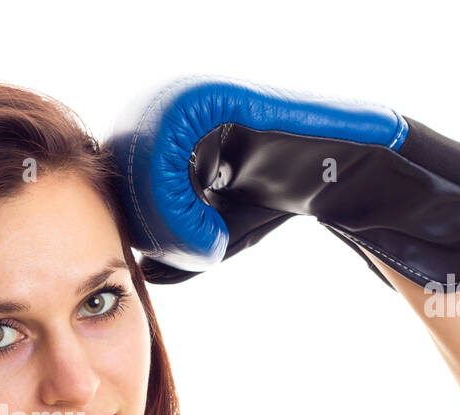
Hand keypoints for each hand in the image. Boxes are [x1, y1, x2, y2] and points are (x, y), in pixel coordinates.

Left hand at [104, 74, 459, 288]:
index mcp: (160, 132)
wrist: (337, 167)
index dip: (139, 224)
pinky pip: (170, 151)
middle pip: (126, 172)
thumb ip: (180, 254)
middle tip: (190, 254)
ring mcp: (190, 98)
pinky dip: (182, 204)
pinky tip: (215, 229)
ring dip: (167, 219)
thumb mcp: (220, 232)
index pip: (121, 180)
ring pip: (143, 167)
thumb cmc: (274, 194)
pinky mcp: (214, 99)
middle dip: (152, 225)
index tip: (168, 256)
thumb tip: (141, 270)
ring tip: (207, 244)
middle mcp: (168, 106)